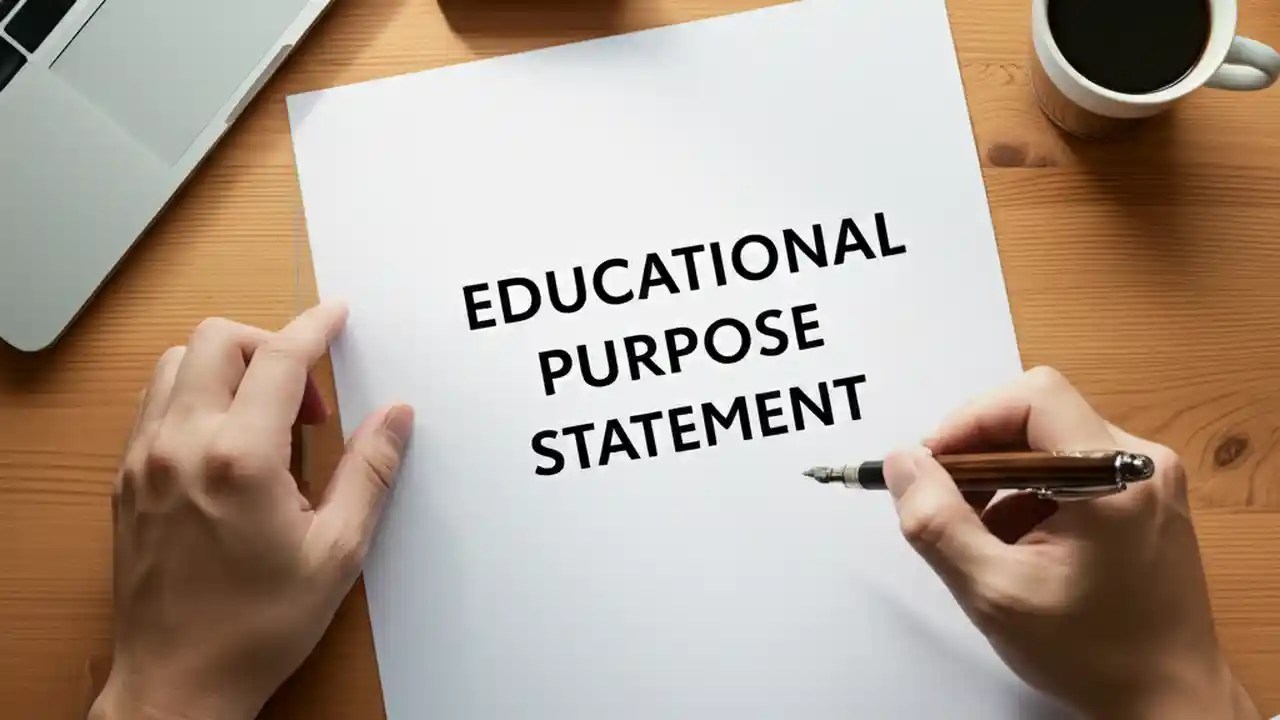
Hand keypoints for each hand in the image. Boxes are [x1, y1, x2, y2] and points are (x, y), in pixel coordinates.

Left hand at [89, 303, 413, 719]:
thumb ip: (370, 472)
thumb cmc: (258, 626)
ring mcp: (144, 461)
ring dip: (228, 368)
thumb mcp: (337, 551)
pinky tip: (227, 444)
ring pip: (177, 364)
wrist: (178, 683)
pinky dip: (194, 397)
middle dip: (269, 344)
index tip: (336, 315)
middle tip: (307, 398)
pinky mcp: (124, 480)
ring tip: (266, 421)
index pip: (280, 359)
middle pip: (217, 340)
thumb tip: (398, 416)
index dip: (315, 328)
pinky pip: (155, 404)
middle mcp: (182, 445)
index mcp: (240, 460)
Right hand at [883, 367, 1259, 719]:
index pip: (1033, 397)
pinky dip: (1031, 496)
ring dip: (1002, 480)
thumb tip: (901, 463)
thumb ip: (938, 522)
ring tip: (980, 535)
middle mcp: (1142, 463)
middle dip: (979, 456)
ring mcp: (1149, 481)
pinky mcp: (1146, 501)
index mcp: (1114, 478)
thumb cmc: (1092, 653)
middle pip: (1039, 418)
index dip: (971, 420)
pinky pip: (1072, 470)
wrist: (1169, 702)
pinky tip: (1017, 546)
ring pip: (1051, 445)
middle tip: (944, 503)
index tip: (933, 466)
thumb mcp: (994, 592)